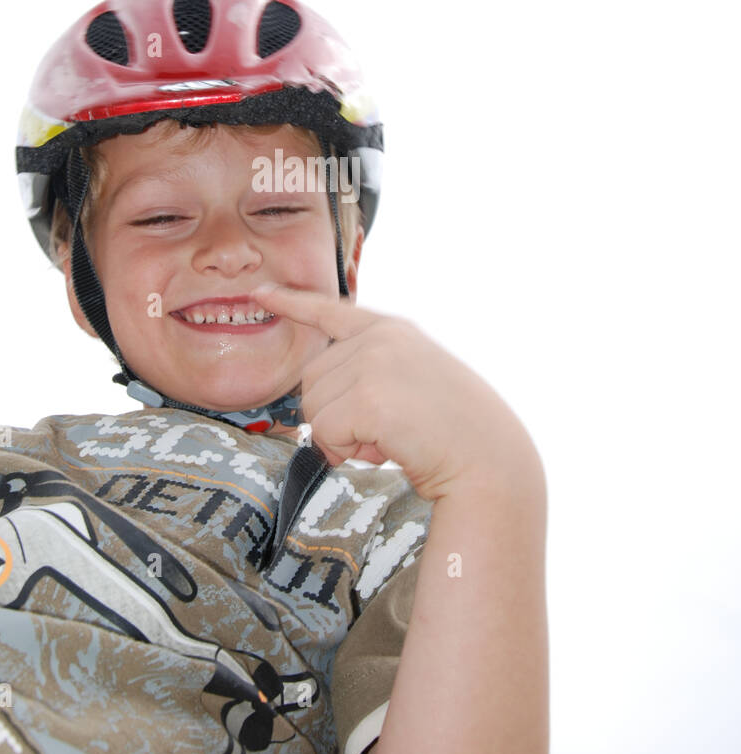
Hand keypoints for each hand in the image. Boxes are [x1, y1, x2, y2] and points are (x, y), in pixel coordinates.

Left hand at [252, 282, 524, 501]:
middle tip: (382, 432)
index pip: (331, 310)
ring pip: (313, 409)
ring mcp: (375, 363)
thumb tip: (317, 410)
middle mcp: (380, 338)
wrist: (491, 461)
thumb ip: (370, 374)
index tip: (262, 292)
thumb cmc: (455, 433)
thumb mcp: (413, 382)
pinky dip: (347, 452)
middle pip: (311, 380)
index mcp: (392, 331)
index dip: (292, 302)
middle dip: (334, 417)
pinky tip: (387, 449)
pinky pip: (325, 433)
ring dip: (342, 438)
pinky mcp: (369, 397)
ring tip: (390, 439)